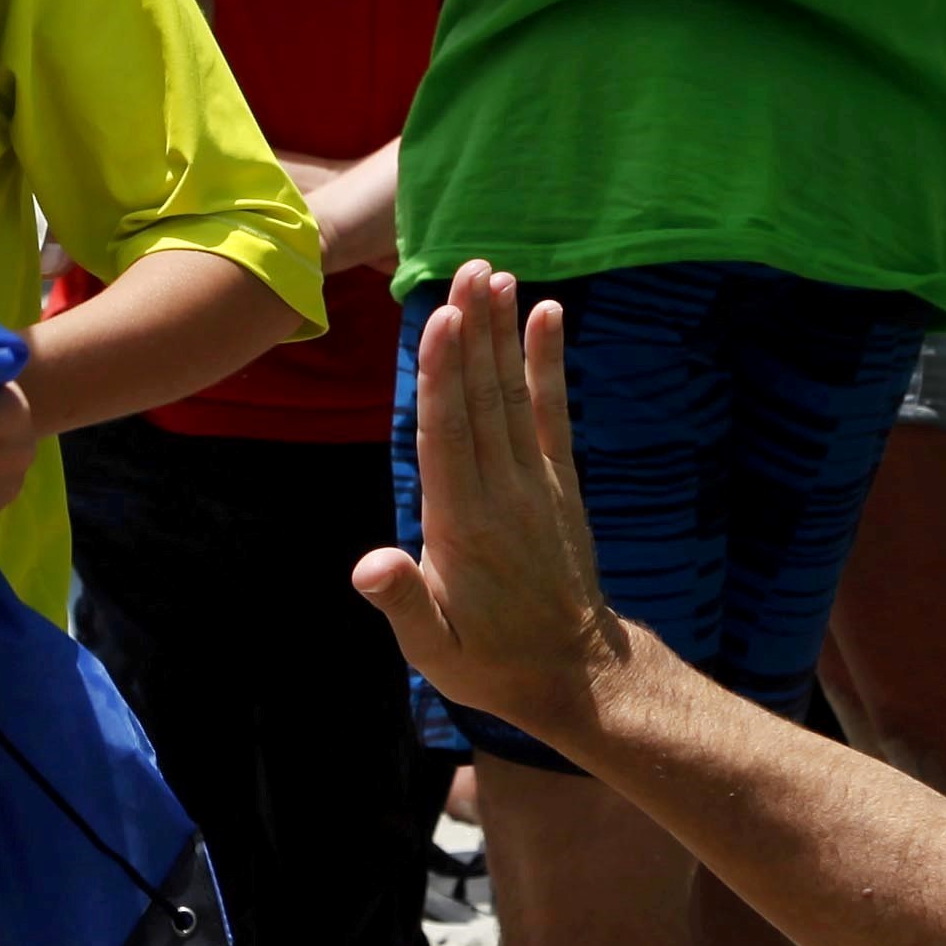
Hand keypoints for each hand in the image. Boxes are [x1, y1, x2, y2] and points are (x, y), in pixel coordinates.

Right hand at [350, 264, 624, 738]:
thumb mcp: (435, 651)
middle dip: (473, 333)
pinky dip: (550, 364)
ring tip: (495, 276)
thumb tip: (369, 565)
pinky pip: (554, 414)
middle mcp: (502, 493)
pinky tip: (549, 316)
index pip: (449, 434)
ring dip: (503, 334)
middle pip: (483, 399)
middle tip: (468, 270)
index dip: (443, 373)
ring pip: (514, 396)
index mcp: (462, 526)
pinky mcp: (560, 485)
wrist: (577, 676)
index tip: (442, 317)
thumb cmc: (490, 662)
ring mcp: (536, 485)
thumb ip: (402, 603)